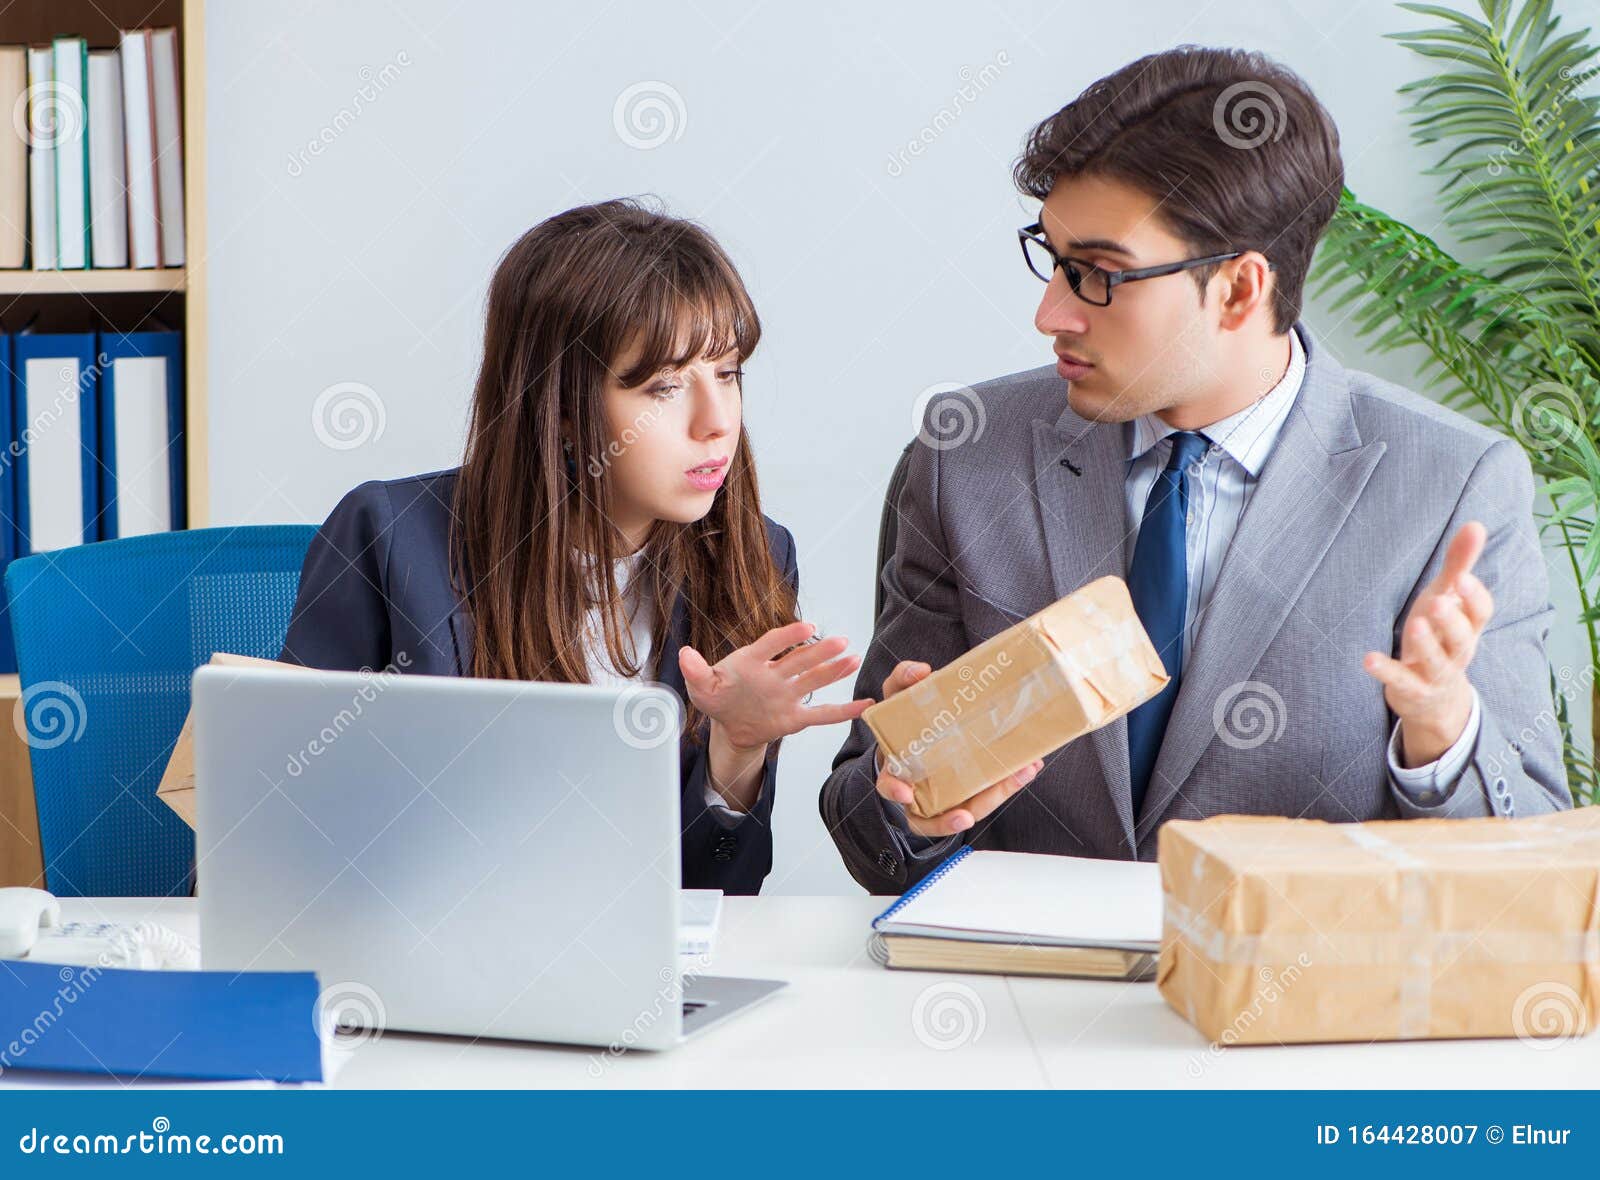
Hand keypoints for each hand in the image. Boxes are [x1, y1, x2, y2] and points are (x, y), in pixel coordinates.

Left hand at [678, 620, 871, 750]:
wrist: (731, 725)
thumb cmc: (718, 698)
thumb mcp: (701, 686)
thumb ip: (695, 671)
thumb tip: (684, 655)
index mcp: (752, 662)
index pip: (772, 644)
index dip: (788, 636)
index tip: (806, 627)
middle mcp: (775, 675)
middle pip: (800, 661)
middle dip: (820, 652)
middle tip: (840, 641)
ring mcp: (787, 695)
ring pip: (814, 681)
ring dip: (834, 671)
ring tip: (853, 659)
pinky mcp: (795, 717)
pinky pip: (821, 714)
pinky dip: (842, 711)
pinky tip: (863, 704)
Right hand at [872, 659, 1043, 837]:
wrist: (922, 732)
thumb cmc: (909, 721)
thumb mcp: (900, 697)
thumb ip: (903, 679)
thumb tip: (921, 670)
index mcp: (896, 770)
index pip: (888, 784)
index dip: (894, 790)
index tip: (904, 793)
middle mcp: (917, 795)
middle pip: (927, 817)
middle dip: (946, 819)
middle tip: (964, 816)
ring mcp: (942, 801)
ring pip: (962, 814)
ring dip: (990, 801)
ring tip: (1018, 776)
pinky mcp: (968, 796)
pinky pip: (986, 800)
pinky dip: (1006, 786)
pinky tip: (1027, 768)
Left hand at [1362, 521, 1492, 767]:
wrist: (1434, 697)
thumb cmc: (1440, 636)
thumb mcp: (1447, 600)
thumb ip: (1458, 565)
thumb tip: (1476, 524)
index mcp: (1468, 628)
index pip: (1481, 613)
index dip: (1474, 597)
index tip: (1462, 578)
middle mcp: (1458, 651)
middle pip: (1462, 638)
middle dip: (1451, 620)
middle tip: (1438, 602)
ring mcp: (1437, 674)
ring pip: (1437, 661)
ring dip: (1426, 644)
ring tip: (1414, 624)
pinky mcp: (1412, 689)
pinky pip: (1401, 681)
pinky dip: (1386, 671)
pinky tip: (1368, 659)